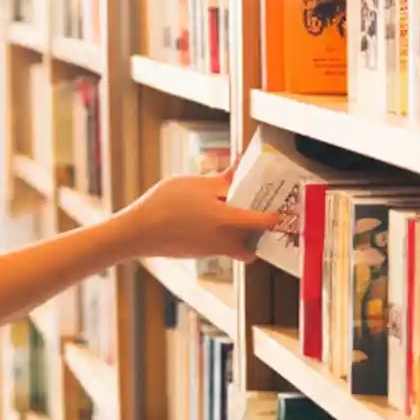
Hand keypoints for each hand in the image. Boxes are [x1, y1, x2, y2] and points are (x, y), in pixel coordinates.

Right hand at [112, 160, 277, 260]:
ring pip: (237, 247)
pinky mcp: (200, 254)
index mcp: (228, 222)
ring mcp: (211, 251)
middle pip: (254, 245)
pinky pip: (221, 246)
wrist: (137, 232)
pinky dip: (224, 235)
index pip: (265, 223)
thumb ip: (223, 179)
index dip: (277, 215)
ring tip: (234, 210)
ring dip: (241, 234)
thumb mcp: (196, 184)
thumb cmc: (165, 204)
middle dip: (260, 233)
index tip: (282, 205)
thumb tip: (242, 166)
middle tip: (260, 212)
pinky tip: (212, 216)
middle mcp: (224, 242)